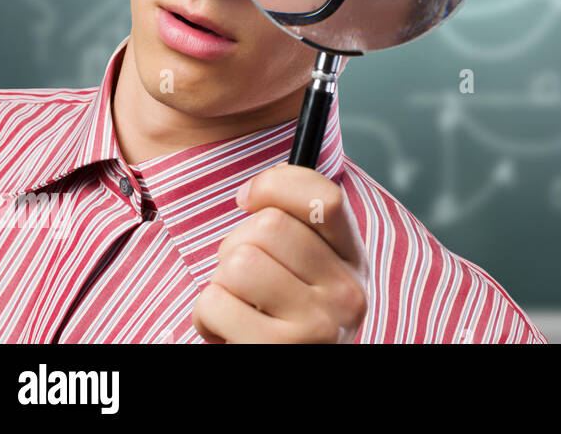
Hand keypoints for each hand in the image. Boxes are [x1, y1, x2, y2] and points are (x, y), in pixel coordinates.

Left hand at [192, 163, 368, 342]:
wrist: (296, 375)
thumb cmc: (286, 320)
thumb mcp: (310, 273)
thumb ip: (298, 229)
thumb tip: (252, 193)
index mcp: (355, 261)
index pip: (325, 196)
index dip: (275, 184)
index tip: (248, 200)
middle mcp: (347, 292)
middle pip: (268, 226)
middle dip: (236, 245)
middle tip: (243, 277)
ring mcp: (317, 324)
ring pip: (238, 262)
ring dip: (220, 282)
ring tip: (238, 305)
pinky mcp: (279, 350)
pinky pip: (214, 303)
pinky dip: (205, 316)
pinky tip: (228, 331)